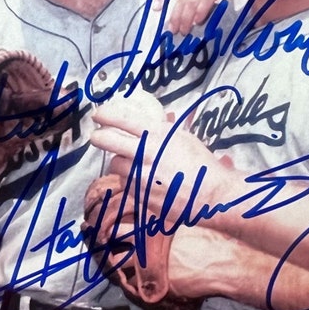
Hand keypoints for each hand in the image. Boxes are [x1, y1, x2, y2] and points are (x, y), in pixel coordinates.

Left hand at [90, 89, 235, 226]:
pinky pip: (125, 184)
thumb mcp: (183, 137)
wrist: (212, 195)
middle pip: (107, 140)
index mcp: (158, 133)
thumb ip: (162, 129)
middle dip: (98, 137)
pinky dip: (130, 182)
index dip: (105, 114)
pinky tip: (144, 183)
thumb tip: (149, 119)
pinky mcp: (140, 194)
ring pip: (115, 164)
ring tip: (132, 165)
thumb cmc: (201, 164)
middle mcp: (146, 152)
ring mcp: (141, 174)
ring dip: (120, 163)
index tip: (99, 115)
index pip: (121, 118)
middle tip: (96, 137)